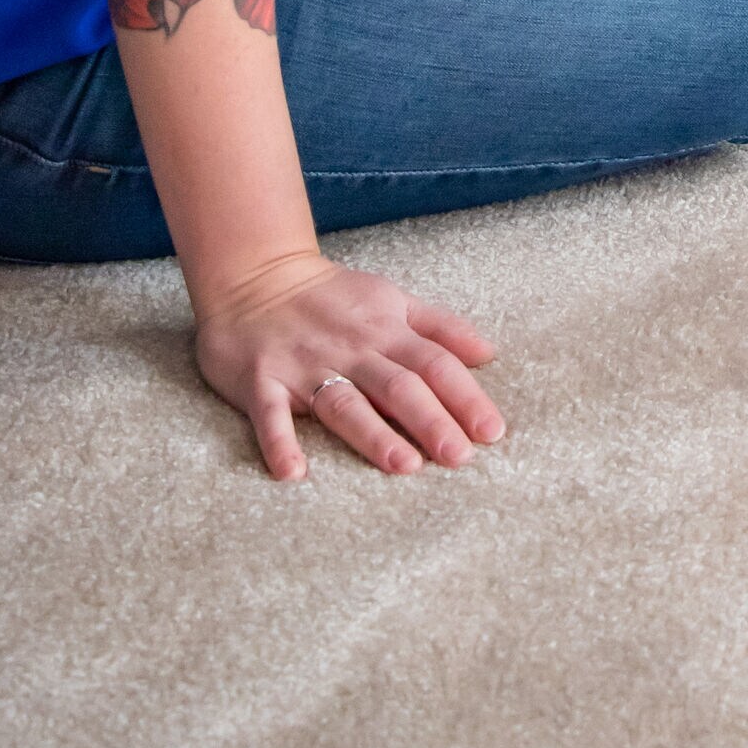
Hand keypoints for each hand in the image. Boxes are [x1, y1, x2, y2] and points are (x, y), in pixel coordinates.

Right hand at [194, 247, 504, 479]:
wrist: (255, 275)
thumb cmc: (331, 298)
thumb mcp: (392, 300)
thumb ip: (440, 327)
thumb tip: (489, 353)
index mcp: (386, 330)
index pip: (435, 363)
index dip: (465, 396)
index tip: (492, 432)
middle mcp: (351, 349)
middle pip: (398, 385)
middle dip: (431, 420)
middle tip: (460, 457)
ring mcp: (304, 366)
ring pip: (344, 402)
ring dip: (372, 434)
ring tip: (403, 465)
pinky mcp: (260, 380)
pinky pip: (270, 414)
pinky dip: (280, 442)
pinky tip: (293, 472)